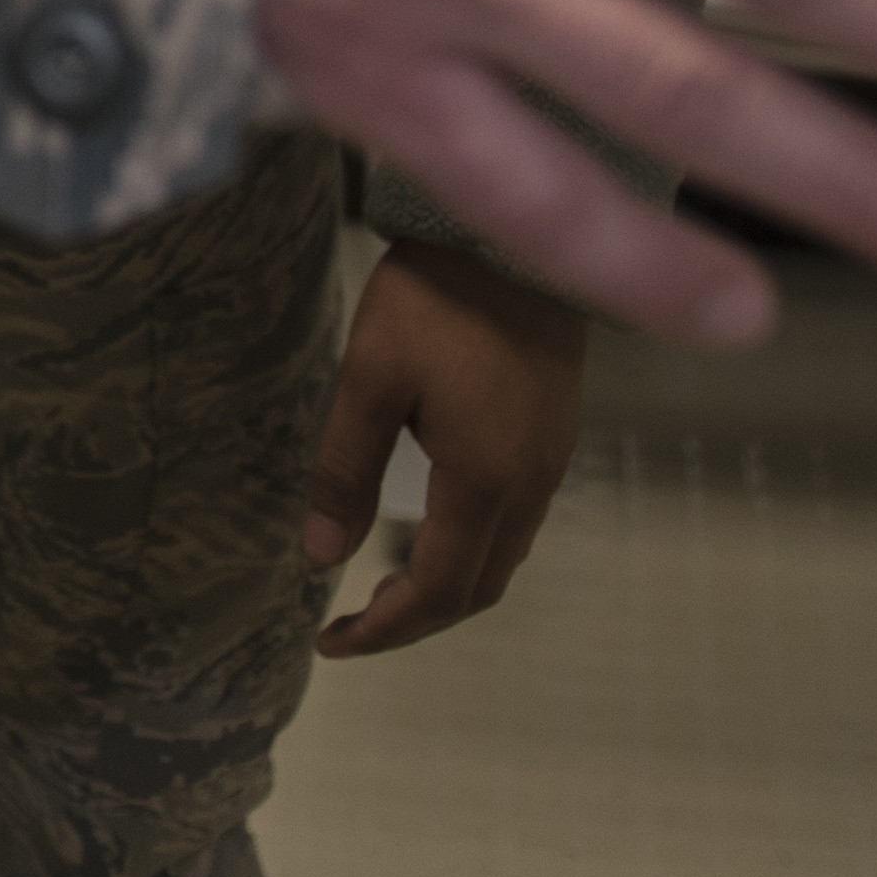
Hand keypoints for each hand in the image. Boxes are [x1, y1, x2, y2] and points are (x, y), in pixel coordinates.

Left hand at [301, 242, 579, 656]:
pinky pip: (517, 521)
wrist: (513, 235)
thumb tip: (321, 556)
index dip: (385, 628)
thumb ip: (345, 470)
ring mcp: (551, 461)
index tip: (331, 641)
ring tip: (384, 586)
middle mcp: (530, 485)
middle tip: (352, 624)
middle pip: (479, 589)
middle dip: (416, 620)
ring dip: (447, 586)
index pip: (439, 590)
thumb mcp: (370, 377)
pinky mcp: (555, 435)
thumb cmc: (435, 299)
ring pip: (504, 558)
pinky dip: (473, 548)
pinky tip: (433, 529)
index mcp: (484, 479)